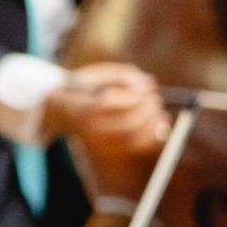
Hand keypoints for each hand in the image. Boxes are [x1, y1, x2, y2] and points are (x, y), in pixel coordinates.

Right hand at [43, 62, 168, 186]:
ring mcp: (98, 144)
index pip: (108, 101)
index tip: (146, 88)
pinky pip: (136, 146)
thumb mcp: (99, 74)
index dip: (133, 95)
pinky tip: (160, 121)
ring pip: (134, 137)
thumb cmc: (87, 90)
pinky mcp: (109, 151)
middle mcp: (89, 128)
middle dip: (147, 108)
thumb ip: (123, 75)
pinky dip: (153, 134)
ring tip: (156, 107)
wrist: (66, 114)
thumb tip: (148, 84)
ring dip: (153, 121)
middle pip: (126, 122)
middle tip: (154, 98)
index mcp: (82, 106)